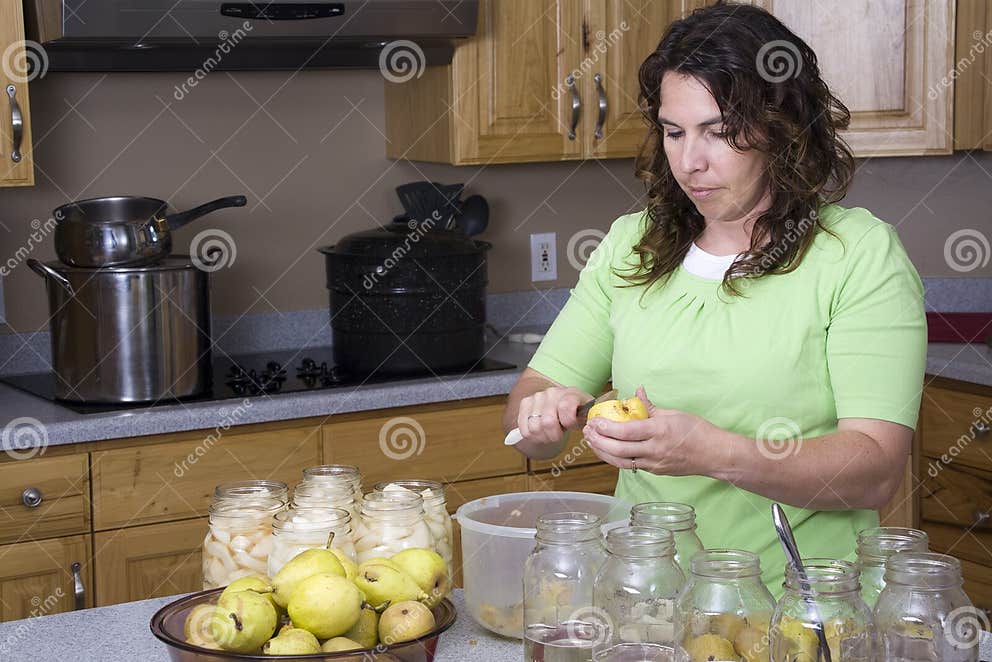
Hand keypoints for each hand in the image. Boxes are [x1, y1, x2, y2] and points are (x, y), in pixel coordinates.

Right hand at [516, 386, 593, 445]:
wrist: (562, 403)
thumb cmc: (576, 413)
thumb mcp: (587, 416)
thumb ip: (590, 420)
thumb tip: (590, 425)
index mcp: (571, 394)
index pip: (565, 407)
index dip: (568, 422)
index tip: (571, 425)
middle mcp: (552, 392)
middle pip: (547, 422)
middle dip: (554, 435)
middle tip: (558, 434)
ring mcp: (537, 397)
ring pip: (534, 428)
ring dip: (543, 436)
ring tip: (549, 432)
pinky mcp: (525, 403)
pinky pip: (524, 429)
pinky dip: (532, 436)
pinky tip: (540, 431)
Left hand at [582, 386, 724, 475]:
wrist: (714, 455)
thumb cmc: (697, 431)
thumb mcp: (674, 413)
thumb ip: (650, 406)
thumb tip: (637, 391)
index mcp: (659, 431)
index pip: (626, 431)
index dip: (606, 427)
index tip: (593, 421)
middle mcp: (655, 449)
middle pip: (618, 450)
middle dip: (599, 441)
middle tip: (587, 431)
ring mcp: (654, 463)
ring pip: (621, 462)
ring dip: (602, 452)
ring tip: (591, 441)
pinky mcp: (655, 471)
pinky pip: (630, 466)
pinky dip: (615, 458)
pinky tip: (607, 450)